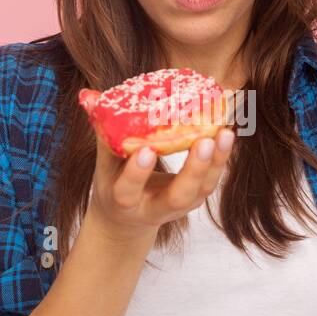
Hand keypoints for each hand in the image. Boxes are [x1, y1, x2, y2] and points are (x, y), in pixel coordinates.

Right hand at [85, 117, 236, 242]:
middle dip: (192, 171)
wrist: (127, 220)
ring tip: (225, 132)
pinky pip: (212, 181)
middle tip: (203, 141)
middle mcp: (153, 209)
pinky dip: (221, 158)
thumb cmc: (114, 183)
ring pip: (201, 191)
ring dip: (215, 162)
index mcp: (123, 201)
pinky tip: (227, 133)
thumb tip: (89, 95)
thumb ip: (102, 131)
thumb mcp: (103, 163)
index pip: (128, 191)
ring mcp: (178, 207)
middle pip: (177, 197)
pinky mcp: (194, 199)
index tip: (146, 151)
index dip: (136, 173)